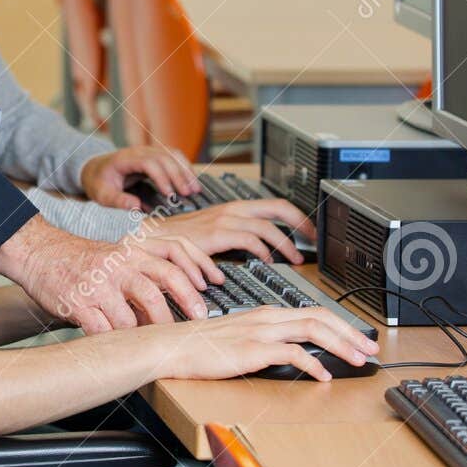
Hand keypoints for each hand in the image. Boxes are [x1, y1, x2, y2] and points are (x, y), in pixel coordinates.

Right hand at [0, 216, 215, 333]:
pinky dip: (112, 343)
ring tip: (146, 344)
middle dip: (182, 308)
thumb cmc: (84, 259)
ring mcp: (97, 285)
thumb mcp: (120, 254)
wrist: (40, 253)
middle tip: (192, 328)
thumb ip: (148, 269)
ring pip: (131, 317)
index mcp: (132, 251)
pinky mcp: (78, 304)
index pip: (174, 256)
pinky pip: (102, 331)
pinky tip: (117, 346)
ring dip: (141, 335)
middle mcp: (117, 265)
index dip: (196, 275)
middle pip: (159, 284)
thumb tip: (182, 296)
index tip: (207, 293)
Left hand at [80, 146, 198, 210]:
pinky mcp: (155, 155)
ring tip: (196, 189)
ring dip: (185, 171)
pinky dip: (184, 167)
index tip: (170, 195)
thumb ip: (117, 200)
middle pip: (164, 158)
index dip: (162, 177)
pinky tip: (192, 181)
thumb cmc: (99, 182)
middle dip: (178, 176)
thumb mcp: (102, 194)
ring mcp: (148, 151)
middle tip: (188, 194)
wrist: (95, 169)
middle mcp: (139, 151)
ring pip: (172, 155)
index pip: (149, 163)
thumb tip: (135, 206)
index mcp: (125, 159)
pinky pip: (173, 157)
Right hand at [146, 198, 316, 264]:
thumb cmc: (179, 239)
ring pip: (267, 226)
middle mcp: (232, 209)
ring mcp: (224, 219)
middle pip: (278, 208)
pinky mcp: (216, 233)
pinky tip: (267, 262)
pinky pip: (249, 239)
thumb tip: (258, 250)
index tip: (310, 231)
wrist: (152, 237)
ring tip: (295, 259)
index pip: (275, 205)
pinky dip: (263, 251)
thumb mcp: (211, 234)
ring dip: (286, 244)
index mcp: (234, 208)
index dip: (297, 216)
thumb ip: (234, 237)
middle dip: (301, 224)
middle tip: (314, 240)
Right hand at [152, 306, 379, 382]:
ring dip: (341, 344)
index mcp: (265, 314)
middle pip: (320, 317)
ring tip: (358, 359)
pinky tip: (323, 375)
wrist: (171, 346)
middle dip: (351, 332)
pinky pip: (292, 353)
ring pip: (313, 330)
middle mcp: (267, 318)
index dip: (340, 324)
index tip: (358, 339)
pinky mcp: (252, 349)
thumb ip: (264, 341)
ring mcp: (260, 332)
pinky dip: (313, 363)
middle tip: (371, 348)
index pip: (312, 312)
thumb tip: (288, 354)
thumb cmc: (199, 347)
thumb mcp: (238, 339)